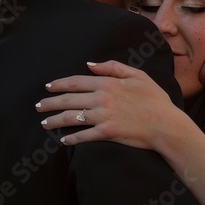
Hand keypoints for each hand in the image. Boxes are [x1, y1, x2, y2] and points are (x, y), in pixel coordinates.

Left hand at [36, 60, 175, 148]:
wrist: (166, 124)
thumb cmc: (155, 99)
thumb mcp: (138, 75)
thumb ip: (113, 67)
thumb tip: (90, 64)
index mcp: (108, 84)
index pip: (76, 82)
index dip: (59, 84)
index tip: (47, 87)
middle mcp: (102, 99)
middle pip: (68, 99)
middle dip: (50, 103)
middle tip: (38, 106)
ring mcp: (103, 117)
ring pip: (71, 117)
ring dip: (55, 121)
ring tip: (44, 123)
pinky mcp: (106, 133)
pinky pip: (83, 136)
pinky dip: (71, 138)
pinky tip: (63, 140)